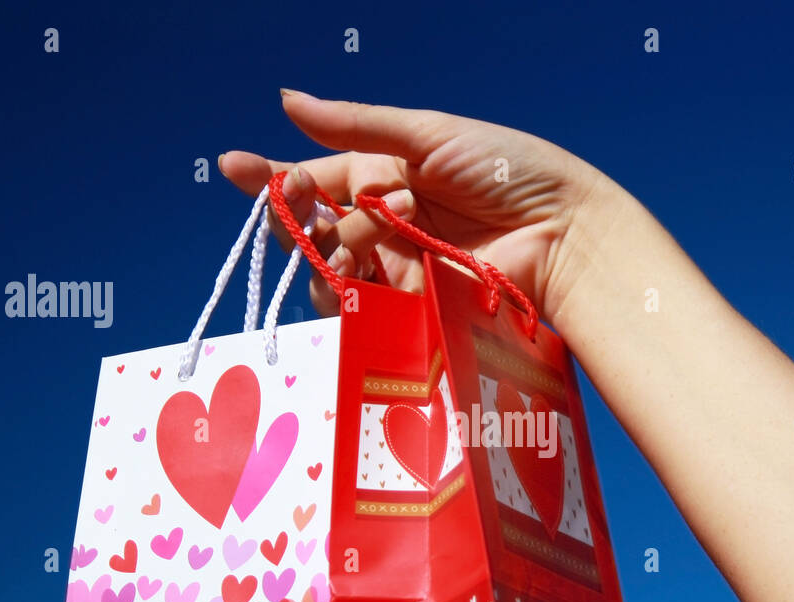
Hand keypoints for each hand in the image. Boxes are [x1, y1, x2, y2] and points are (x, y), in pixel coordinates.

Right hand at [218, 90, 618, 318]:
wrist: (562, 233)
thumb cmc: (506, 170)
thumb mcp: (429, 135)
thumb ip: (356, 125)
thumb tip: (286, 100)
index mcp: (389, 174)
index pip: (319, 176)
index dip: (273, 175)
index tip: (231, 166)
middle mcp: (387, 222)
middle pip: (314, 224)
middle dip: (296, 209)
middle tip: (294, 197)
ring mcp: (397, 268)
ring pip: (329, 266)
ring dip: (333, 243)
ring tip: (379, 227)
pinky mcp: (410, 308)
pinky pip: (359, 305)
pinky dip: (347, 288)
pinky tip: (360, 268)